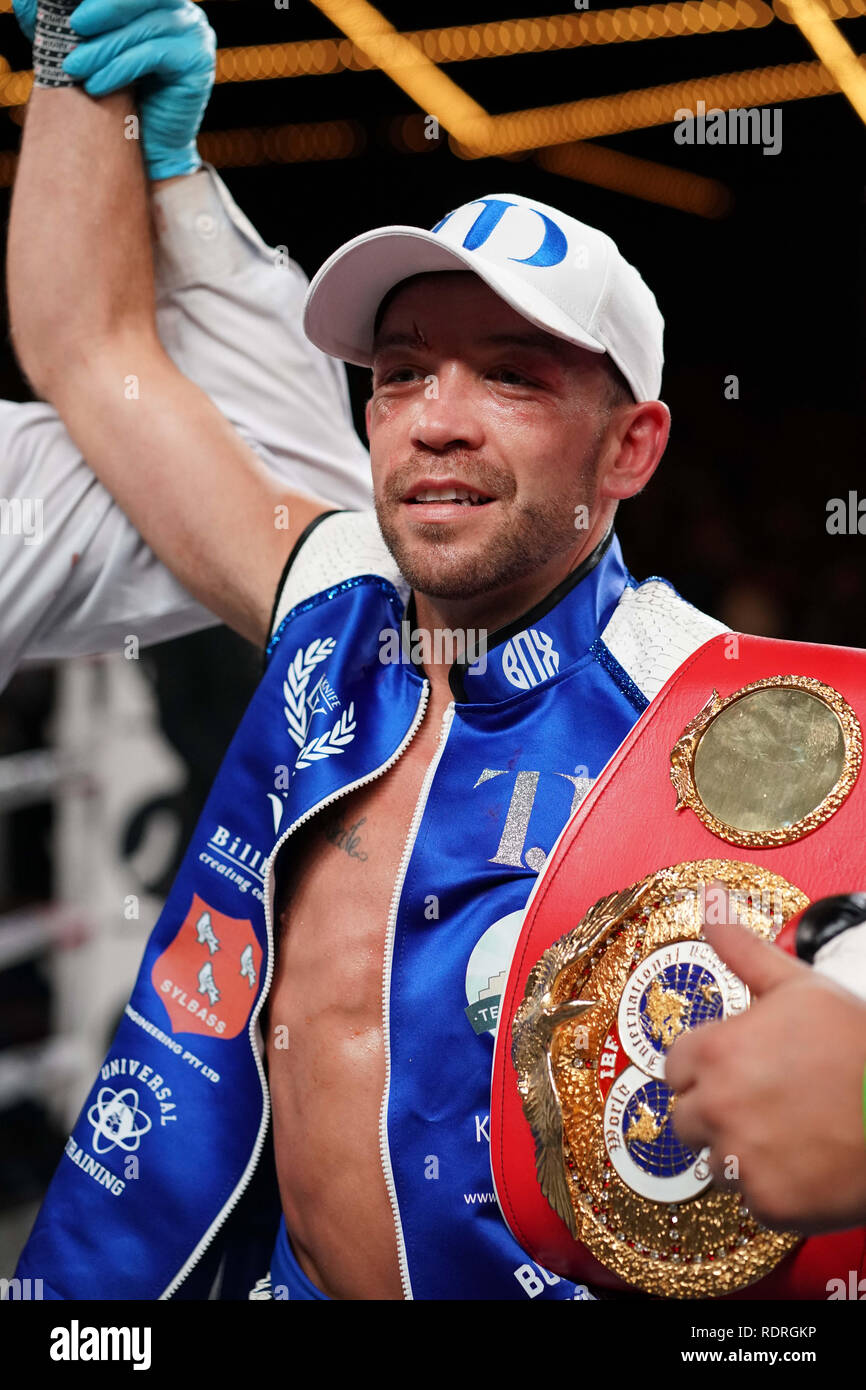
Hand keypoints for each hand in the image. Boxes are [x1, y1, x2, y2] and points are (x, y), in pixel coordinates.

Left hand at [15, 0, 215, 180]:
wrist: (149, 148)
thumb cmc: (119, 95)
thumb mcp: (97, 47)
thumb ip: (78, 18)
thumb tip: (35, 1)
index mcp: (160, 0)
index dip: (103, 0)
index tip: (73, 12)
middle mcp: (183, 10)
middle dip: (102, 9)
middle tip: (71, 26)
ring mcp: (195, 34)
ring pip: (142, 28)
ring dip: (103, 48)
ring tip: (73, 65)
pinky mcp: (197, 62)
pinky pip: (152, 55)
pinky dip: (120, 68)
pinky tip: (95, 84)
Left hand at [666, 917, 865, 1233]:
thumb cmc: (857, 1045)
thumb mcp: (799, 986)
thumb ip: (743, 948)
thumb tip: (710, 902)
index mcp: (716, 1052)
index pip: (676, 1068)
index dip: (706, 1067)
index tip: (737, 1069)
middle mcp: (717, 1107)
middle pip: (687, 1117)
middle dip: (717, 1110)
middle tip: (767, 1102)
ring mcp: (741, 1159)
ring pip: (714, 1161)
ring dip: (740, 1150)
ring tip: (788, 1131)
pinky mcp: (768, 1203)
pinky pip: (748, 1198)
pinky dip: (771, 1187)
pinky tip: (804, 1162)